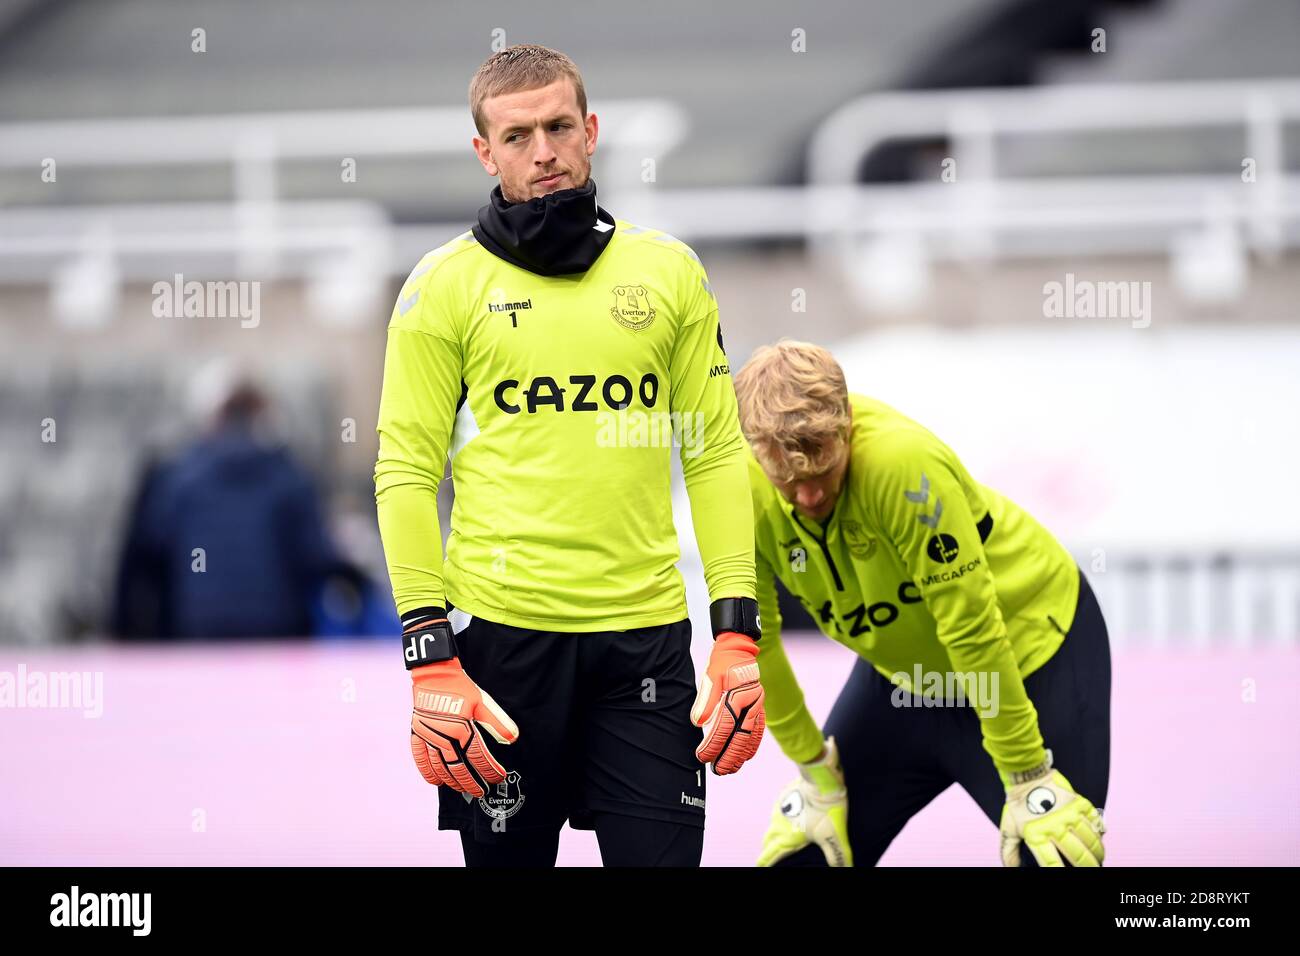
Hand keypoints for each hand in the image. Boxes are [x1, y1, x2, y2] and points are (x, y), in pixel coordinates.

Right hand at [410, 657, 519, 797]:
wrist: (434, 673)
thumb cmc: (461, 687)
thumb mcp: (483, 702)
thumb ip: (497, 722)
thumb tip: (513, 739)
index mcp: (462, 728)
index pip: (478, 757)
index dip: (489, 770)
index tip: (498, 777)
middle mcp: (444, 736)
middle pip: (459, 768)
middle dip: (471, 782)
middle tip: (480, 792)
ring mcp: (428, 736)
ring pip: (440, 767)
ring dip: (452, 781)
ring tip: (462, 789)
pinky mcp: (417, 733)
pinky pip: (420, 758)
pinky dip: (428, 772)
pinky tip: (436, 782)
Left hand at [690, 631, 764, 773]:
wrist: (739, 649)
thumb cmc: (722, 663)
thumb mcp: (711, 677)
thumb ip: (705, 700)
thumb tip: (698, 723)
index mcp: (738, 695)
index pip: (724, 726)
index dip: (713, 744)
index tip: (702, 756)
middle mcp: (752, 702)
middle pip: (740, 736)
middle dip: (728, 756)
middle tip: (717, 771)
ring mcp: (758, 706)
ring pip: (751, 737)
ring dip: (740, 756)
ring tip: (729, 769)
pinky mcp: (759, 708)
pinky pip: (758, 731)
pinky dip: (752, 746)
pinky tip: (745, 757)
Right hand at [758, 736, 852, 866]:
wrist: (822, 780)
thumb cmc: (827, 810)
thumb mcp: (835, 836)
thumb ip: (838, 856)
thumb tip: (845, 869)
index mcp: (788, 837)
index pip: (771, 855)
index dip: (764, 862)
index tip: (759, 867)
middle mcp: (779, 824)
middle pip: (768, 841)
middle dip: (767, 850)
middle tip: (767, 855)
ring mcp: (779, 808)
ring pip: (771, 825)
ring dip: (772, 833)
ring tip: (776, 838)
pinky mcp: (783, 795)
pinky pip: (777, 810)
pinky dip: (779, 817)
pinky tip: (786, 816)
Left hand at [999, 756, 1105, 866]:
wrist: (1026, 775)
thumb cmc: (1017, 804)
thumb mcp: (1008, 827)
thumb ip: (1009, 851)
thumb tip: (1011, 868)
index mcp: (1036, 835)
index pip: (1051, 863)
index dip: (1060, 873)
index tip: (1069, 877)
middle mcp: (1055, 826)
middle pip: (1078, 855)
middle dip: (1088, 867)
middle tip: (1092, 870)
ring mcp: (1069, 814)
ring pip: (1091, 841)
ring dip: (1097, 853)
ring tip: (1098, 859)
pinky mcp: (1079, 803)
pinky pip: (1096, 821)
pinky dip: (1100, 832)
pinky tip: (1100, 839)